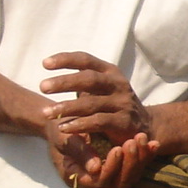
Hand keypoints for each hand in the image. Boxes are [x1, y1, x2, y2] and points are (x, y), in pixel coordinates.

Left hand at [40, 51, 160, 187]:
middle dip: (64, 82)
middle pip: (88, 78)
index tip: (45, 64)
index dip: (65, 59)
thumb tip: (52, 69)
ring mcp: (123, 103)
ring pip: (91, 103)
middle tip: (42, 86)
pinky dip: (79, 124)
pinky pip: (98, 122)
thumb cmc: (114, 105)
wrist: (145, 126)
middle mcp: (118, 84)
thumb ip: (83, 80)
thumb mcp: (102, 88)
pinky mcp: (124, 122)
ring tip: (47, 112)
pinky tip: (63, 128)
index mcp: (110, 72)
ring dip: (66, 107)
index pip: (86, 60)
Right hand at [48, 126, 160, 187]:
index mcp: (78, 178)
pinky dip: (146, 156)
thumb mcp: (64, 138)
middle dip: (128, 164)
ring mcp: (109, 176)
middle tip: (132, 143)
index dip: (110, 168)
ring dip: (140, 160)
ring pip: (130, 177)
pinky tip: (153, 143)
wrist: (65, 122)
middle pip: (119, 183)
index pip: (99, 182)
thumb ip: (78, 152)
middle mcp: (95, 181)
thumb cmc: (59, 129)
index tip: (117, 148)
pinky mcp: (120, 167)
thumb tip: (95, 168)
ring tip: (142, 138)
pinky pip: (136, 166)